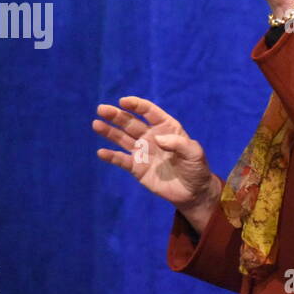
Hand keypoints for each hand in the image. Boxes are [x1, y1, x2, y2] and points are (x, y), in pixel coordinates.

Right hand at [93, 97, 219, 222]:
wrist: (193, 192)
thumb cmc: (196, 168)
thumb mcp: (194, 153)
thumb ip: (178, 144)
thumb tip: (157, 139)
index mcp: (166, 128)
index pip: (148, 112)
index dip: (136, 105)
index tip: (123, 101)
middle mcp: (151, 136)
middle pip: (131, 123)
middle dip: (117, 115)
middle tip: (102, 109)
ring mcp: (142, 151)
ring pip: (122, 138)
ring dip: (109, 131)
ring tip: (96, 124)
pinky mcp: (137, 167)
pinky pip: (121, 160)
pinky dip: (111, 156)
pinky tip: (101, 152)